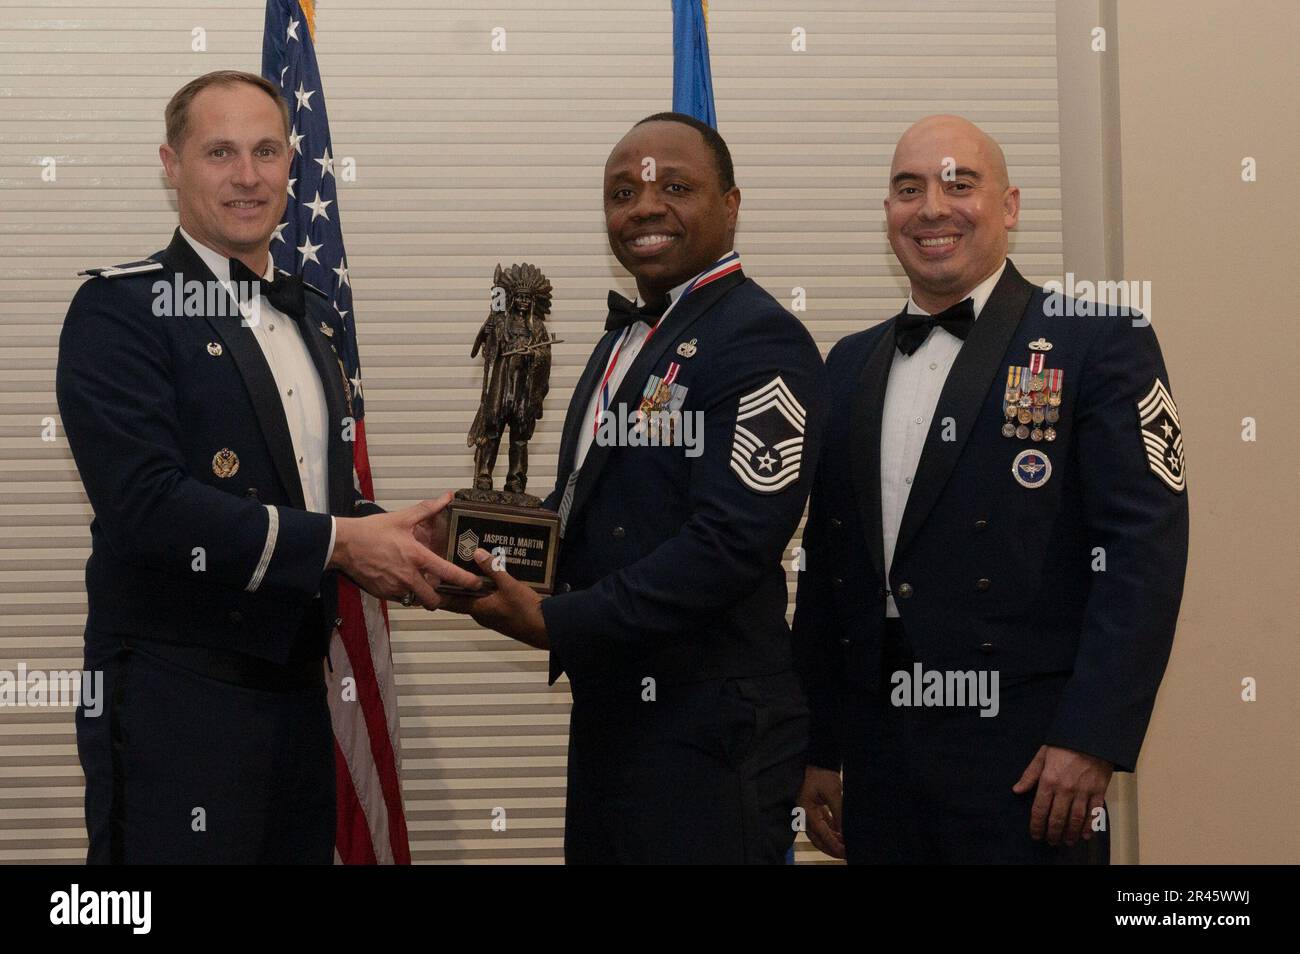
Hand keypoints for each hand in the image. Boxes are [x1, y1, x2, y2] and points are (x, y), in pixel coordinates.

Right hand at [328, 497, 479, 609]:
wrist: (343, 545)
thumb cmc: (371, 531)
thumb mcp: (401, 518)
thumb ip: (427, 509)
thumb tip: (446, 498)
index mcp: (416, 557)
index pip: (448, 573)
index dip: (465, 580)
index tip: (476, 584)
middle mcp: (408, 576)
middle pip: (433, 599)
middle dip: (440, 599)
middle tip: (443, 591)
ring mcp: (395, 588)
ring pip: (415, 600)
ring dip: (421, 596)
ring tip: (420, 584)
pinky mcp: (383, 593)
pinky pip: (400, 598)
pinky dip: (404, 593)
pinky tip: (401, 580)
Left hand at [440, 548, 548, 648]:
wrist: (545, 629)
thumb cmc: (525, 611)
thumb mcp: (509, 586)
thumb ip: (493, 569)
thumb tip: (476, 552)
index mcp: (477, 608)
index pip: (449, 601)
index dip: (436, 592)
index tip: (426, 581)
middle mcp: (480, 613)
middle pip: (459, 599)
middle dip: (452, 585)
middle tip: (444, 568)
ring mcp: (491, 615)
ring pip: (473, 599)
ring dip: (468, 587)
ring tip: (465, 568)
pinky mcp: (501, 614)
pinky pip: (486, 600)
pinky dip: (482, 590)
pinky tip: (488, 579)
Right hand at [797, 765, 844, 858]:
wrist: (818, 761)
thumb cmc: (822, 774)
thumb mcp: (833, 792)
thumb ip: (838, 813)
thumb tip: (844, 830)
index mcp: (806, 809)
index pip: (820, 832)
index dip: (832, 844)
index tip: (843, 851)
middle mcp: (805, 814)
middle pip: (816, 838)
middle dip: (830, 848)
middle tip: (844, 854)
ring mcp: (808, 812)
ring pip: (818, 834)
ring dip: (830, 842)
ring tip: (844, 847)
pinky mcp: (814, 810)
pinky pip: (821, 825)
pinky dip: (830, 832)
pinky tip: (841, 835)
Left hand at [1012, 744, 1113, 845]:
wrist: (1091, 736)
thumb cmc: (1064, 744)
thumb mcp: (1042, 755)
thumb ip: (1029, 775)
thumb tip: (1017, 791)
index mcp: (1048, 780)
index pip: (1040, 809)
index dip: (1037, 825)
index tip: (1035, 835)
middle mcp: (1065, 789)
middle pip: (1057, 818)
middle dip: (1053, 833)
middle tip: (1051, 842)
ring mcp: (1083, 792)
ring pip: (1076, 819)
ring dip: (1070, 834)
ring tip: (1066, 842)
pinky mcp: (1098, 791)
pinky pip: (1094, 813)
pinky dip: (1089, 827)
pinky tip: (1085, 835)